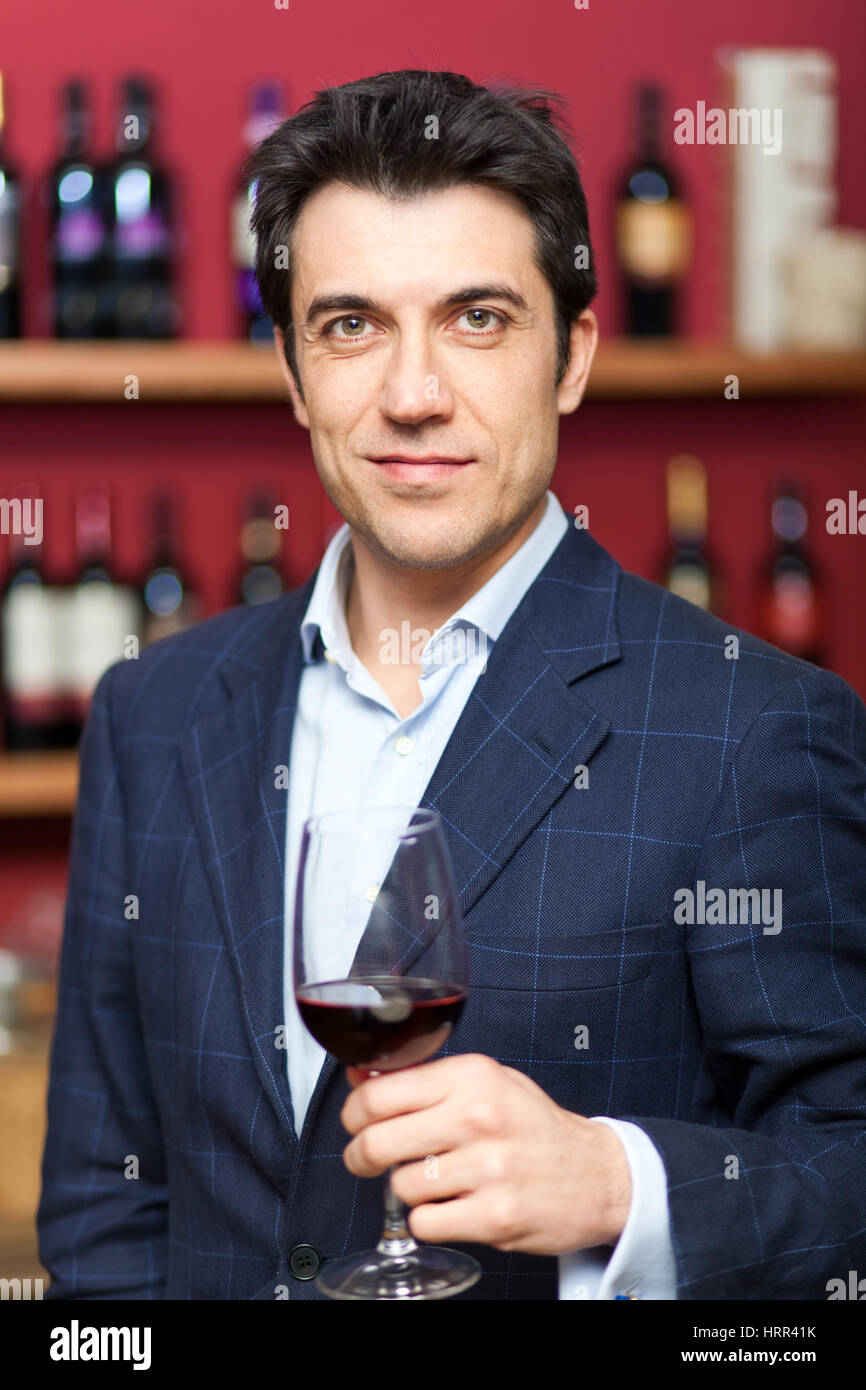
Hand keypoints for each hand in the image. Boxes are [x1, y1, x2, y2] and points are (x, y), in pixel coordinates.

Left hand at [340, 1053, 631, 1254]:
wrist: (598, 1175)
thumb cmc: (535, 1127)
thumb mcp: (488, 1082)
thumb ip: (427, 1079)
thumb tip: (361, 1075)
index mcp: (472, 1077)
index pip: (380, 1093)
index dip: (353, 1112)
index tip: (354, 1122)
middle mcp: (478, 1117)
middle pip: (377, 1141)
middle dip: (361, 1156)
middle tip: (366, 1159)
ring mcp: (487, 1169)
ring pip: (400, 1185)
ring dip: (407, 1189)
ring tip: (434, 1181)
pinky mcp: (494, 1216)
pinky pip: (424, 1223)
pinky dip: (428, 1220)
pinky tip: (450, 1206)